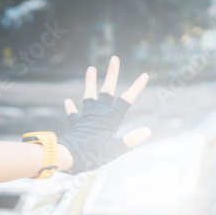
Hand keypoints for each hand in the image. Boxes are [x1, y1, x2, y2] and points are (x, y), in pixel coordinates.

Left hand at [59, 57, 150, 173]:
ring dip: (90, 82)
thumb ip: (130, 140)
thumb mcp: (114, 150)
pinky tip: (68, 101)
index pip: (125, 101)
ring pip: (89, 96)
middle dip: (112, 74)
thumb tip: (148, 130)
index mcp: (109, 120)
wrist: (68, 157)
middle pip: (106, 91)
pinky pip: (73, 114)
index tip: (144, 75)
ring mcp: (86, 117)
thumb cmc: (91, 155)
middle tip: (114, 58)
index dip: (135, 88)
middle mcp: (98, 114)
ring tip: (91, 68)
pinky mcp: (76, 124)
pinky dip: (71, 108)